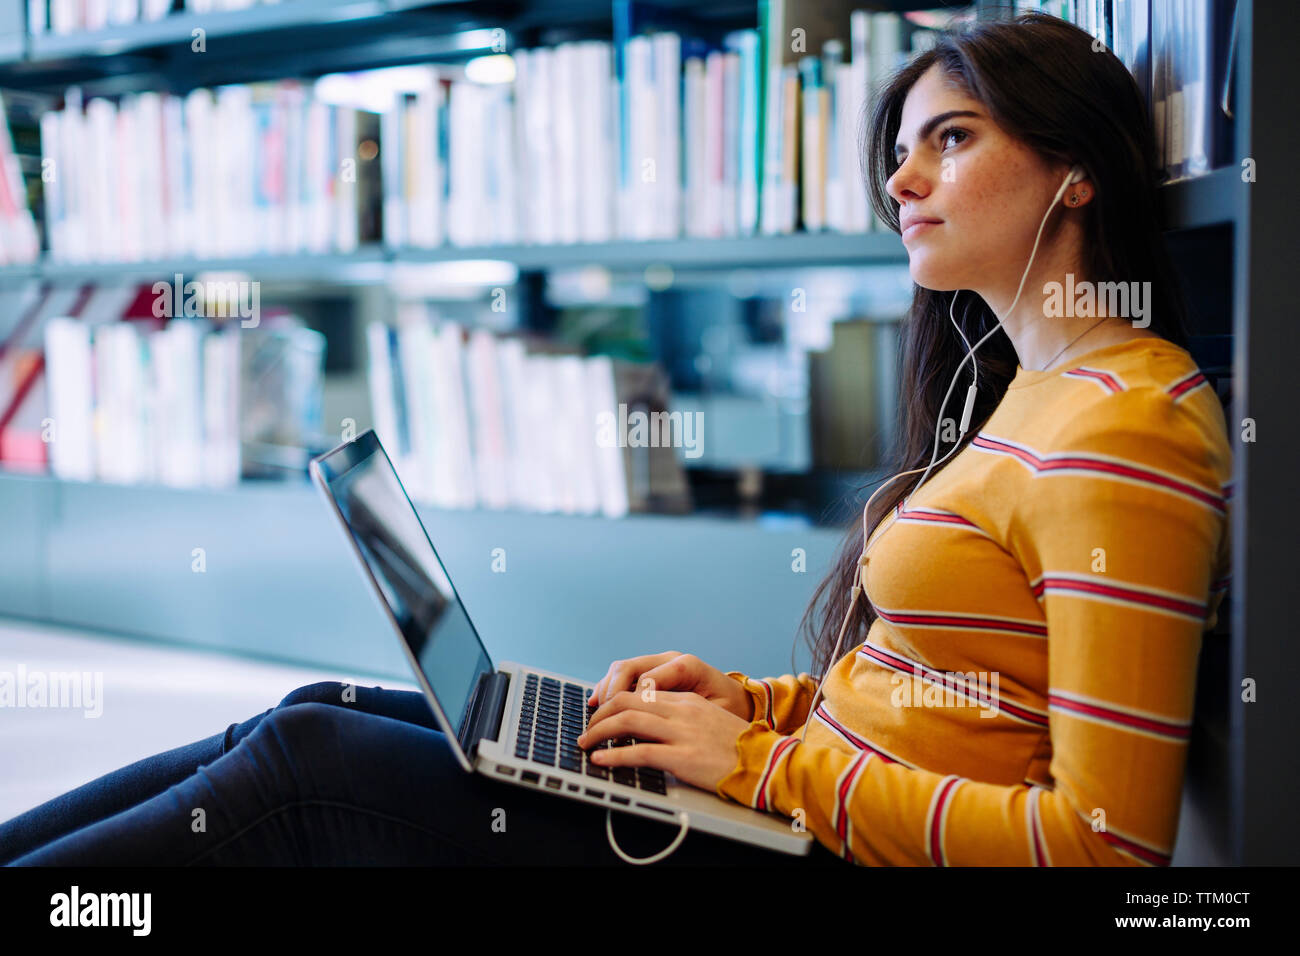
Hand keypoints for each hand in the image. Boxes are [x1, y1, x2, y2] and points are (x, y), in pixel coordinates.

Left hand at [577, 690, 752, 793]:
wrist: (766, 763)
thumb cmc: (740, 748)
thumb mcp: (710, 720)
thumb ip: (683, 717)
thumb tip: (653, 725)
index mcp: (687, 700)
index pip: (640, 691)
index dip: (613, 701)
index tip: (601, 713)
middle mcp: (681, 710)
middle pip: (627, 700)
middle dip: (600, 714)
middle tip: (587, 728)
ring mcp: (681, 733)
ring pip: (627, 721)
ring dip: (599, 732)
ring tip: (585, 743)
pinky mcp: (682, 757)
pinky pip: (639, 752)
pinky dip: (614, 755)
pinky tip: (601, 760)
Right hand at [588, 651, 753, 720]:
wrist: (740, 702)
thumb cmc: (731, 712)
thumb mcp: (716, 715)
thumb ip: (688, 715)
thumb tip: (658, 725)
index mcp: (687, 666)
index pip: (647, 680)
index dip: (630, 703)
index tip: (620, 728)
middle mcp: (670, 660)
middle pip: (628, 668)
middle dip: (610, 694)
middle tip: (599, 720)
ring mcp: (660, 663)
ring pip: (622, 668)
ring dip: (605, 689)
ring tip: (596, 713)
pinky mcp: (653, 672)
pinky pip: (624, 674)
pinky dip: (609, 688)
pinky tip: (599, 704)